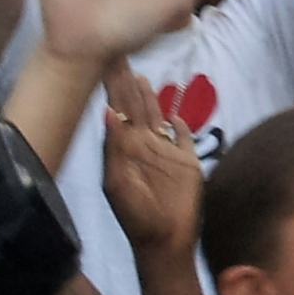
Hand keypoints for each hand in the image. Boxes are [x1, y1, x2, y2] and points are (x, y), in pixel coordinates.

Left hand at [102, 64, 201, 258]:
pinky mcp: (187, 162)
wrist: (166, 243)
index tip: (106, 58)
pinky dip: (178, 124)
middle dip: (125, 82)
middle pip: (134, 107)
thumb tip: (109, 114)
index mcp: (123, 149)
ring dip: (148, 96)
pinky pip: (182, 136)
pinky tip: (174, 112)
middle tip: (119, 52)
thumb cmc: (138, 217)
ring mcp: (165, 153)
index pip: (116, 109)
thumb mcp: (119, 185)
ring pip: (155, 117)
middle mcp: (141, 146)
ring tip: (139, 75)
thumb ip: (115, 151)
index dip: (112, 85)